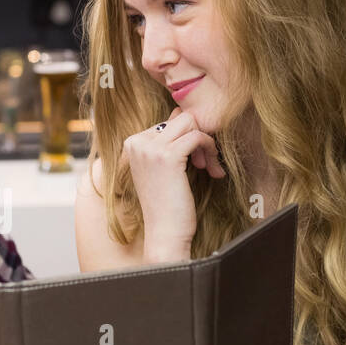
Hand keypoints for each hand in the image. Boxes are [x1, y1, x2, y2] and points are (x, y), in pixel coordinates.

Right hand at [121, 106, 224, 260]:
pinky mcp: (168, 156)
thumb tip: (179, 111)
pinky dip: (210, 149)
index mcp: (132, 143)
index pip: (168, 121)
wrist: (165, 233)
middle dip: (199, 137)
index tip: (196, 161)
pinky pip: (198, 136)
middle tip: (206, 163)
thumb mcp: (163, 167)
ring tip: (209, 166)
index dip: (187, 138)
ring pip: (190, 123)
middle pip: (181, 118)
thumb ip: (167, 139)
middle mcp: (137, 142)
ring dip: (206, 143)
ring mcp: (150, 148)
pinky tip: (213, 170)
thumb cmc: (166, 204)